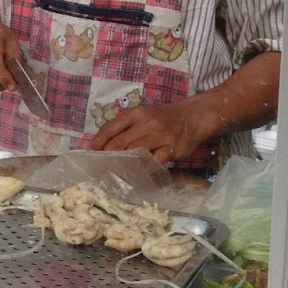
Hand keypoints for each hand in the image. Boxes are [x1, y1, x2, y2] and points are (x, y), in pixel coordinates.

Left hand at [90, 101, 213, 165]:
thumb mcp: (144, 114)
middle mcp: (147, 123)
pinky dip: (146, 168)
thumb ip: (126, 126)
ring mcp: (161, 135)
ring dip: (124, 163)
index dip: (99, 140)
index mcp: (136, 113)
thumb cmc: (164, 117)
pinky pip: (155, 161)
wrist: (194, 116)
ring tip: (116, 171)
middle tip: (101, 165)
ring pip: (136, 152)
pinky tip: (140, 173)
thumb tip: (103, 143)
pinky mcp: (173, 147)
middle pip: (120, 143)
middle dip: (108, 155)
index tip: (92, 151)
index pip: (111, 127)